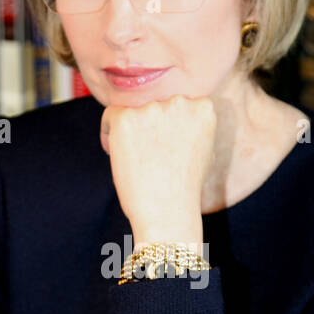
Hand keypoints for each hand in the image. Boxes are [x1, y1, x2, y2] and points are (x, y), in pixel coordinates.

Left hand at [100, 95, 215, 244]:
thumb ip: (193, 129)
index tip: (164, 148)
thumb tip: (179, 120)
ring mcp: (152, 108)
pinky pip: (110, 116)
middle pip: (155, 106)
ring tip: (136, 162)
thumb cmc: (185, 189)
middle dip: (148, 128)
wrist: (167, 210)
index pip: (179, 105)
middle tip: (148, 158)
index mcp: (203, 108)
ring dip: (130, 132)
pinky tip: (116, 154)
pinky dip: (108, 134)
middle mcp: (179, 102)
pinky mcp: (126, 118)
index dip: (167, 126)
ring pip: (133, 112)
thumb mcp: (204, 153)